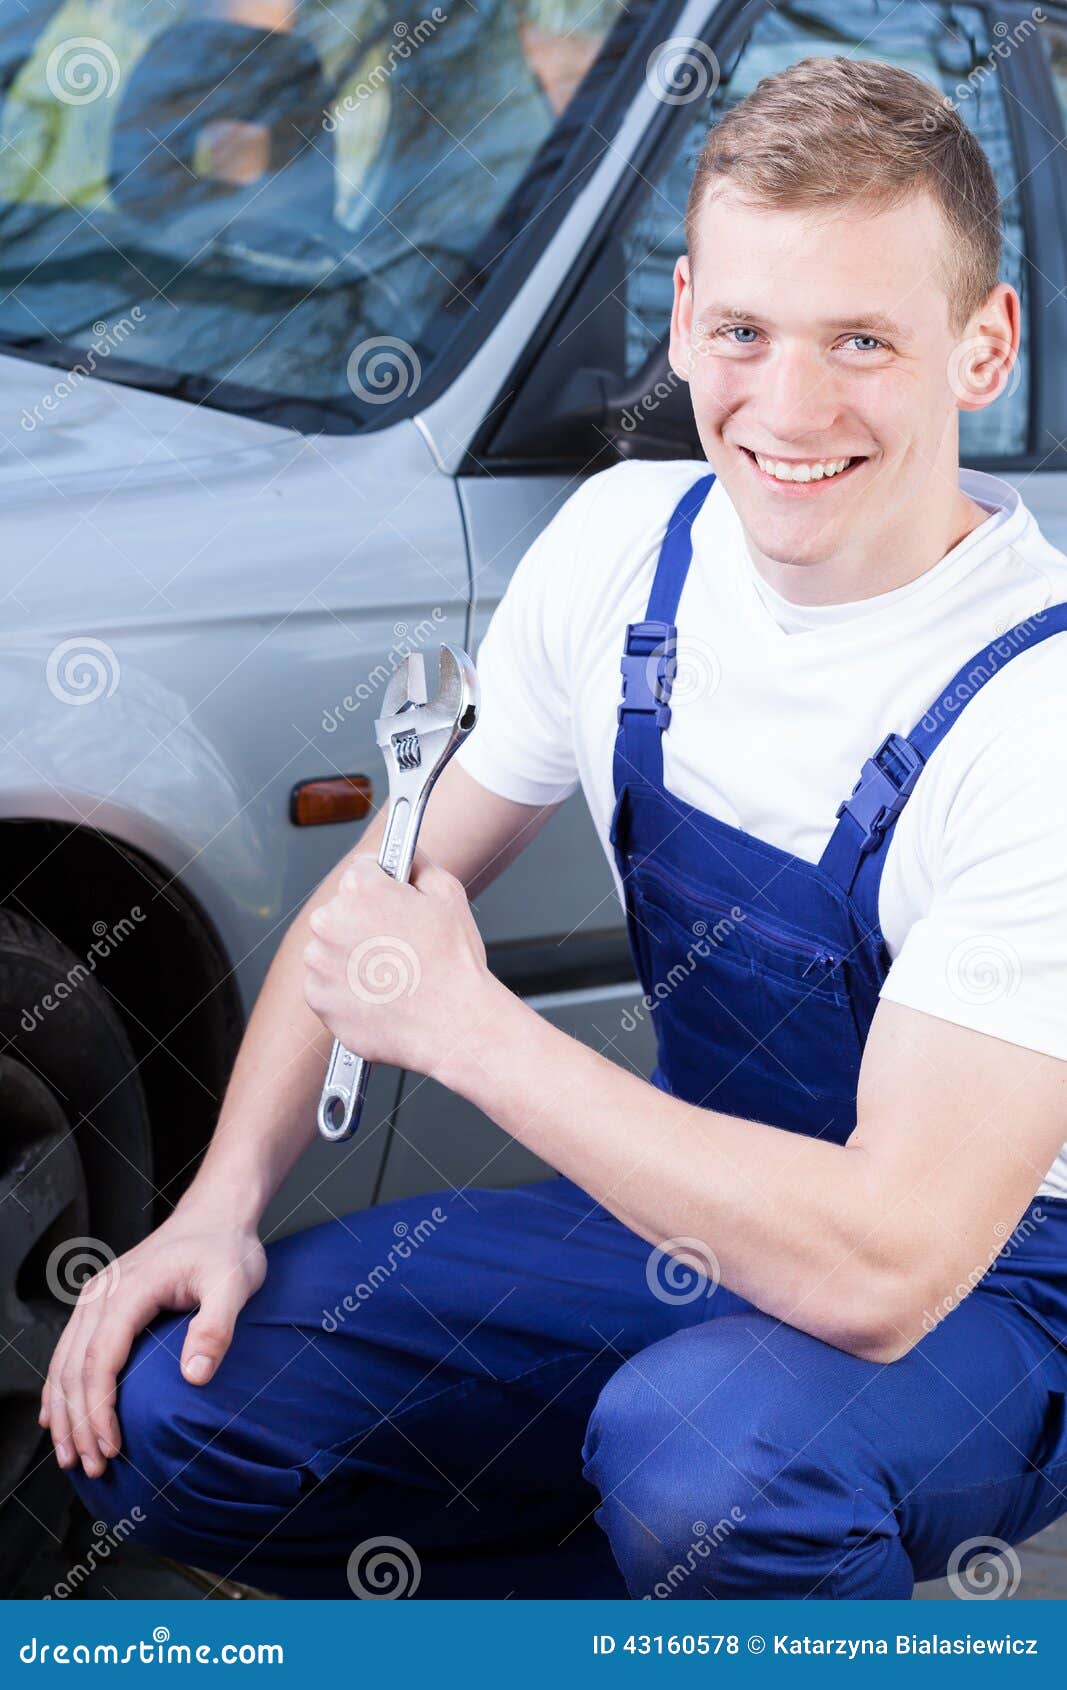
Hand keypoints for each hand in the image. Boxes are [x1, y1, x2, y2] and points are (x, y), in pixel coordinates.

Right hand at [40, 1206, 266, 1476]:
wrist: (215, 1214)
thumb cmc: (226, 1248)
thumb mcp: (235, 1283)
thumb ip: (216, 1326)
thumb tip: (194, 1376)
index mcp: (131, 1289)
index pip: (101, 1359)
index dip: (99, 1409)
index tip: (110, 1447)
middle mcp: (104, 1293)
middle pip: (74, 1366)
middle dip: (78, 1422)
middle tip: (90, 1467)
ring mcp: (98, 1297)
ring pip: (65, 1361)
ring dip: (64, 1411)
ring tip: (71, 1456)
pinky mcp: (101, 1303)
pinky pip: (69, 1349)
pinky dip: (59, 1387)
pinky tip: (56, 1416)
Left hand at [302, 854, 493, 1081]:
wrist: (453, 1024)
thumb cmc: (454, 963)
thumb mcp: (448, 894)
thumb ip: (418, 863)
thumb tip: (405, 852)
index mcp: (360, 888)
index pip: (361, 872)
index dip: (384, 888)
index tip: (395, 905)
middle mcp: (330, 920)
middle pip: (341, 910)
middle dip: (364, 923)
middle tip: (397, 946)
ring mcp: (319, 961)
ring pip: (330, 949)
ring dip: (351, 957)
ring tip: (389, 975)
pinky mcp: (317, 997)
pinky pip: (325, 985)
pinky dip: (345, 990)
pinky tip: (377, 996)